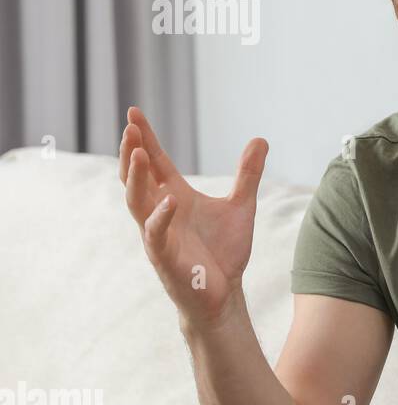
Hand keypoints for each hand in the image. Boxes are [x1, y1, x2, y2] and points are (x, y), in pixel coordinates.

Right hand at [120, 106, 267, 330]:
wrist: (225, 293)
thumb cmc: (224, 251)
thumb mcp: (241, 205)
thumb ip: (248, 174)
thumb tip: (260, 139)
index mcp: (175, 196)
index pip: (155, 162)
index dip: (145, 138)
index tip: (134, 111)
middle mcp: (160, 212)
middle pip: (137, 176)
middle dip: (132, 151)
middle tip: (130, 126)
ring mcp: (159, 234)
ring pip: (137, 202)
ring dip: (136, 178)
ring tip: (138, 153)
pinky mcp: (164, 258)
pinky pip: (155, 234)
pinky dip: (161, 217)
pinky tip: (170, 200)